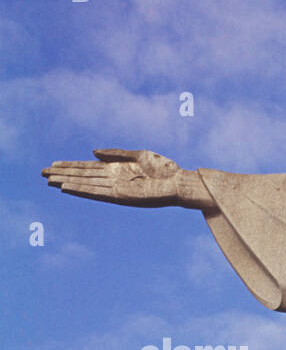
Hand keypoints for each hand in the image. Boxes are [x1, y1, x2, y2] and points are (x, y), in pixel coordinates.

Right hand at [41, 149, 210, 207]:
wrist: (180, 182)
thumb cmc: (164, 168)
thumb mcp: (138, 155)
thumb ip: (116, 154)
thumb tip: (92, 153)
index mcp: (116, 169)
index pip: (87, 168)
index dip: (70, 166)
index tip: (53, 165)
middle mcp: (113, 179)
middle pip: (82, 176)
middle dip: (63, 174)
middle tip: (42, 173)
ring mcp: (116, 188)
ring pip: (86, 185)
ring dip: (68, 182)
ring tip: (50, 181)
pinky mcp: (122, 197)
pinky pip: (98, 193)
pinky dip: (83, 190)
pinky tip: (69, 188)